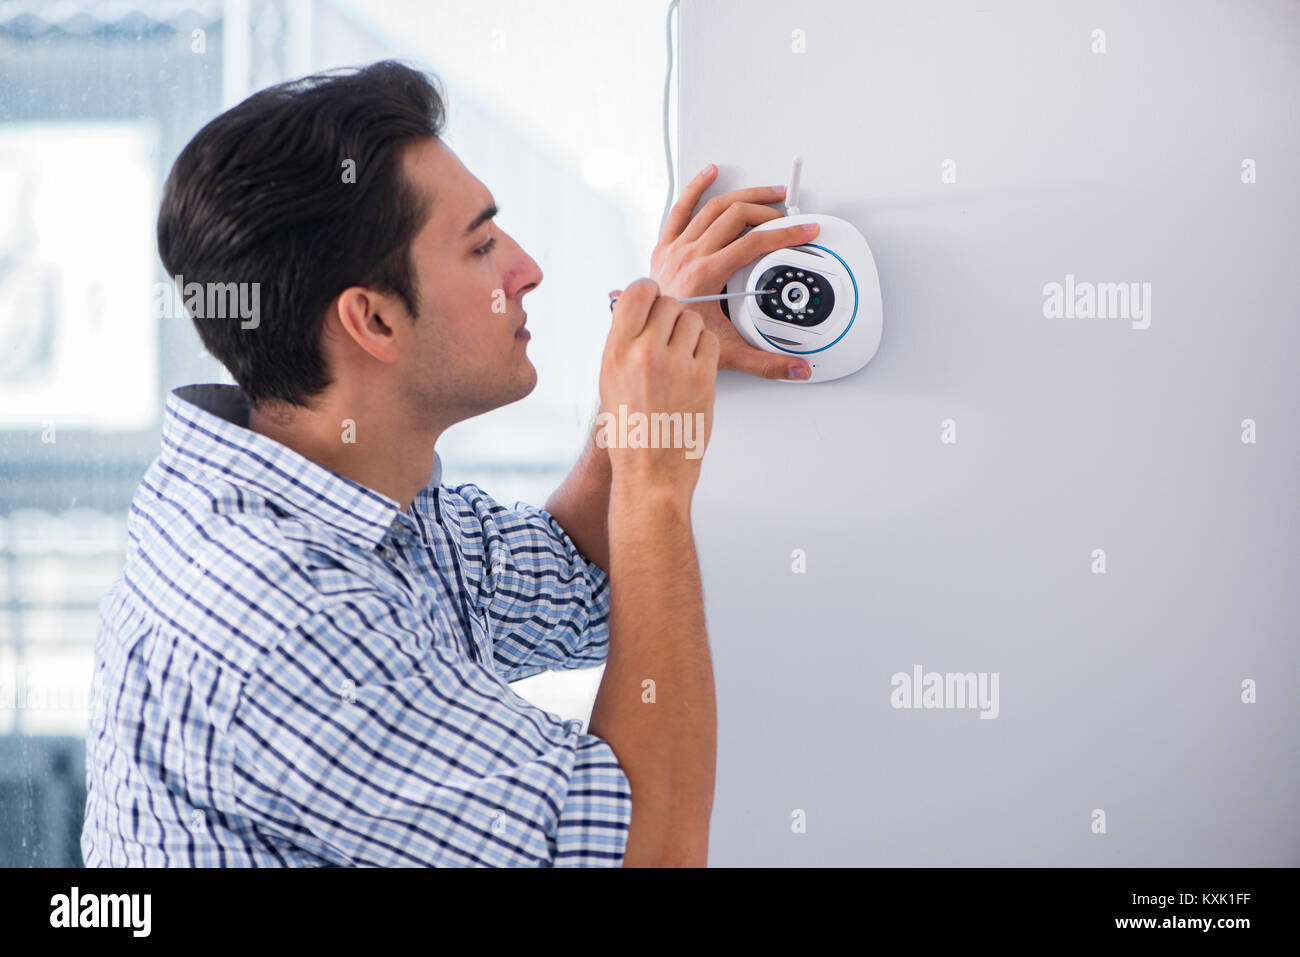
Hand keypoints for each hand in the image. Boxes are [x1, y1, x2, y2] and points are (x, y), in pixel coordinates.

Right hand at [598, 278, 717, 499]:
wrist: (651, 470)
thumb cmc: (630, 432)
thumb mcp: (611, 380)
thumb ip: (623, 341)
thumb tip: (633, 307)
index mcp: (616, 351)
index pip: (637, 292)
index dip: (647, 292)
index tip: (650, 298)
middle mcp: (645, 354)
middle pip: (668, 303)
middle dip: (668, 315)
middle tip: (665, 335)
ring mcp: (677, 365)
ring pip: (692, 320)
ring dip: (688, 332)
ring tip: (678, 355)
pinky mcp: (703, 378)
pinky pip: (709, 342)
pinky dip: (703, 350)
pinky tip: (692, 367)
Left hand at [632, 163, 818, 380]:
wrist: (646, 339)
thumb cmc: (677, 339)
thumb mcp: (726, 352)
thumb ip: (765, 363)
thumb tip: (796, 370)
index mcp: (706, 275)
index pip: (754, 244)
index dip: (785, 235)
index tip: (804, 231)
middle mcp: (689, 256)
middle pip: (736, 217)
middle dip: (769, 212)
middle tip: (789, 215)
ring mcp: (676, 248)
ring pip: (714, 207)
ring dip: (744, 195)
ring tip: (767, 194)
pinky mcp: (665, 246)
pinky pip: (679, 208)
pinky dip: (696, 187)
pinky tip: (710, 174)